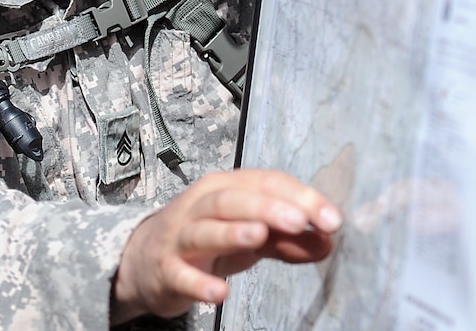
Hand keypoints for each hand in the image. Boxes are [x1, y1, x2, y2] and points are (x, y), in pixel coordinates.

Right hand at [110, 168, 342, 322]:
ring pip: (203, 229)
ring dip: (230, 231)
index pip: (264, 183)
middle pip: (231, 199)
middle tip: (299, 220)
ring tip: (258, 236)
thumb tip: (327, 242)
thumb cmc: (203, 242)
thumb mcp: (248, 236)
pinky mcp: (166, 269)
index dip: (300, 197)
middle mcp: (199, 206)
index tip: (332, 219)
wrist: (143, 261)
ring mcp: (179, 237)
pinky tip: (220, 293)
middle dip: (266, 207)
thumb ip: (287, 238)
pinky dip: (199, 284)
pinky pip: (181, 275)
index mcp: (223, 189)